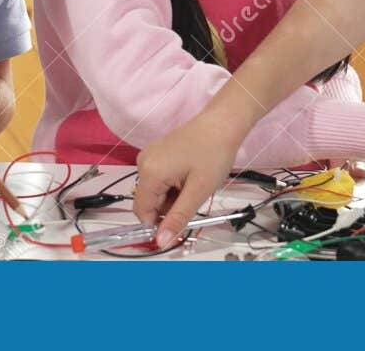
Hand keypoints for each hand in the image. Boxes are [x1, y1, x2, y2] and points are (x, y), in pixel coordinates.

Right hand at [132, 115, 246, 247]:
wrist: (223, 122)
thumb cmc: (213, 155)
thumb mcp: (198, 191)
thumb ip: (177, 218)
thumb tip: (161, 242)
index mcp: (149, 172)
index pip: (141, 211)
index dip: (157, 225)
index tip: (180, 225)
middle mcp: (143, 163)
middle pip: (148, 202)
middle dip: (167, 209)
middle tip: (193, 199)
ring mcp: (149, 156)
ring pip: (155, 192)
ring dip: (172, 197)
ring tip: (194, 186)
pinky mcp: (157, 153)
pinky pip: (158, 179)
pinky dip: (172, 186)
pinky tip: (189, 177)